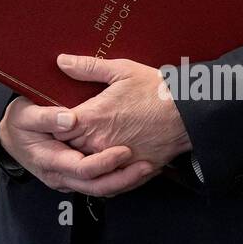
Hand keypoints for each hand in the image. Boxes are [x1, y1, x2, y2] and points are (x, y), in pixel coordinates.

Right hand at [0, 94, 156, 196]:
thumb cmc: (18, 122)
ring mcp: (66, 180)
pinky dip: (117, 179)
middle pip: (96, 187)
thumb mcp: (26, 114)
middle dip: (123, 179)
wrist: (9, 135)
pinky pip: (97, 184)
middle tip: (147, 165)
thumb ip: (46, 116)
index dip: (105, 162)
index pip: (83, 169)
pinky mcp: (73, 177)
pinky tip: (133, 169)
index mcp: (49, 161)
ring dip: (124, 182)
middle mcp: (59, 177)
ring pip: (99, 189)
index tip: (125, 150)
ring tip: (147, 168)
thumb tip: (69, 119)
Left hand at [52, 54, 191, 175]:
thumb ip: (88, 67)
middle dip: (66, 144)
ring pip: (88, 169)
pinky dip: (105, 175)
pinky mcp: (134, 171)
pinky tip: (104, 166)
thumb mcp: (121, 70)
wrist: (188, 112)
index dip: (54, 127)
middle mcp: (101, 142)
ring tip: (83, 151)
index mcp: (93, 117)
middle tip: (67, 137)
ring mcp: (117, 159)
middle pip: (69, 151)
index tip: (56, 121)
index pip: (57, 130)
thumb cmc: (156, 90)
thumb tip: (62, 61)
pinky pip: (111, 182)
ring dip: (84, 160)